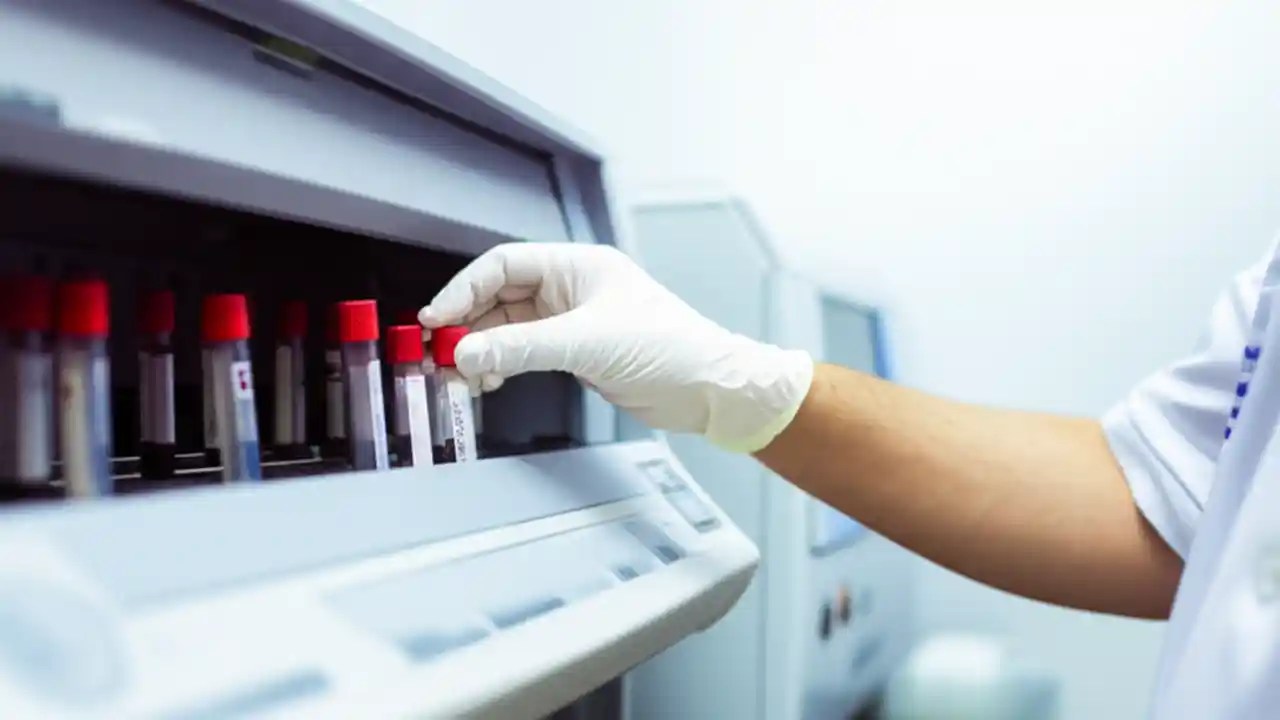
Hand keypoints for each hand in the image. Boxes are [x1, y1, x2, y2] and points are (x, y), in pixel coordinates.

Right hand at [419, 243, 812, 452]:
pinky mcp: (577, 352)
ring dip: (482, 350)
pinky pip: (524, 352)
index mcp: (577, 265)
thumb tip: (467, 353)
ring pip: (508, 329)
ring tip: (459, 378)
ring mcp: (572, 321)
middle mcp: (571, 288)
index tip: (436, 320)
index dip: (464, 290)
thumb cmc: (667, 349)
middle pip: (499, 297)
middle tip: (438, 355)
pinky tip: (488, 383)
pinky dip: (502, 365)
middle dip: (468, 326)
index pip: (503, 266)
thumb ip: (522, 347)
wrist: (710, 389)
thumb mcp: (587, 344)